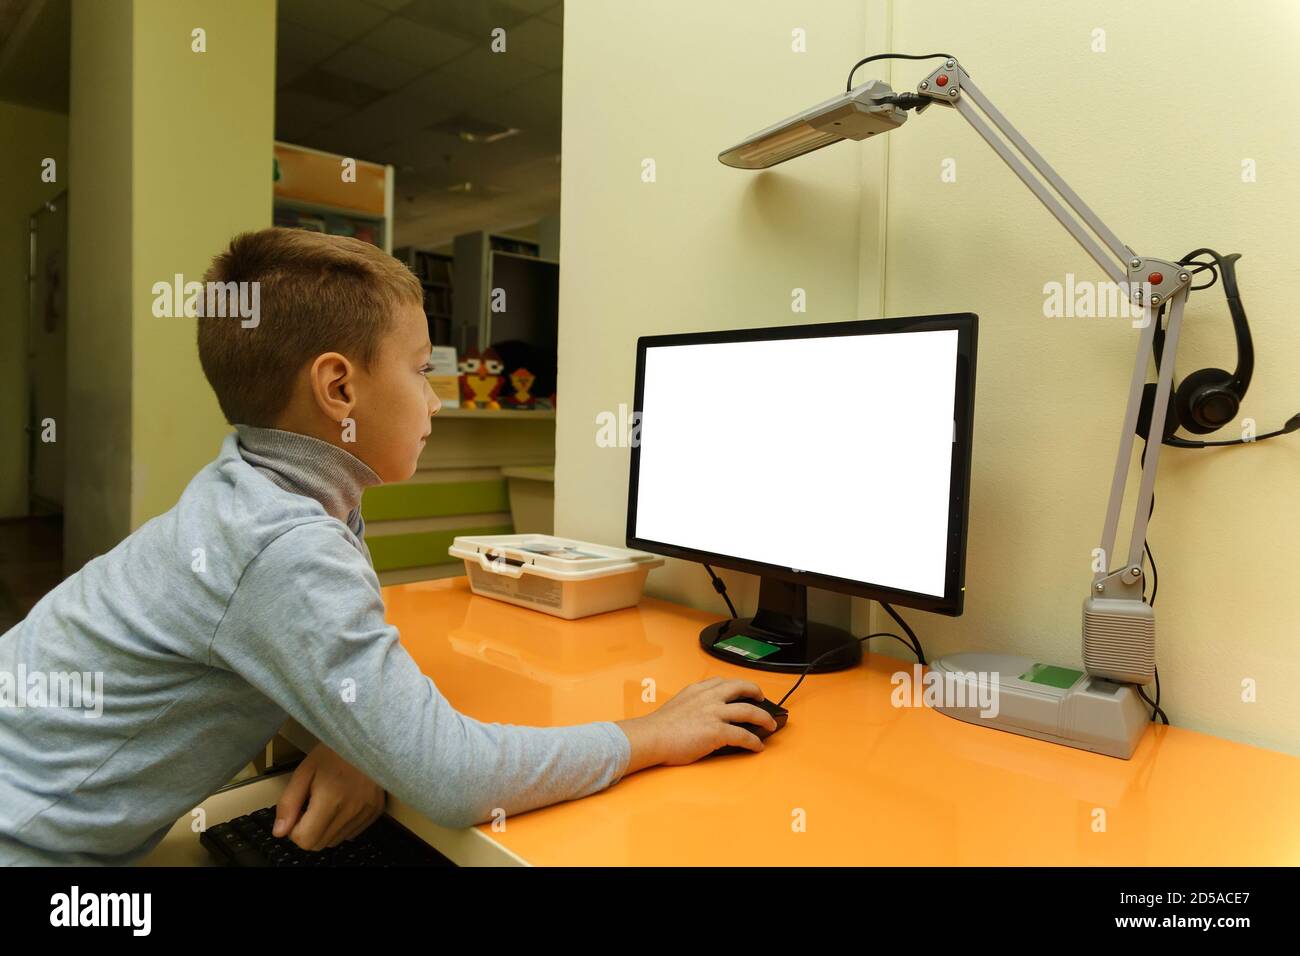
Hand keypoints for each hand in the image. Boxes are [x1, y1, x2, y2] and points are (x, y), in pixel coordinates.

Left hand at [273, 742, 385, 850]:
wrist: (367, 738)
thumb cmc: (334, 751)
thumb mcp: (304, 771)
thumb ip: (288, 803)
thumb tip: (279, 832)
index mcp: (330, 799)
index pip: (305, 840)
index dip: (295, 830)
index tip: (298, 812)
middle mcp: (351, 810)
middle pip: (320, 844)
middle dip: (309, 831)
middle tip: (310, 807)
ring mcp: (366, 812)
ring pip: (336, 841)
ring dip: (325, 829)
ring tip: (327, 804)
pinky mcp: (376, 811)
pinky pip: (352, 833)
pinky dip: (342, 825)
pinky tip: (342, 804)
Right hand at [616, 678, 777, 771]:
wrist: (651, 737)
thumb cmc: (659, 727)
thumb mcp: (677, 705)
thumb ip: (692, 704)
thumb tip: (703, 716)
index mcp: (698, 690)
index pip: (722, 682)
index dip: (736, 685)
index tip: (742, 689)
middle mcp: (709, 697)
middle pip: (741, 688)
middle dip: (756, 692)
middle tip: (762, 699)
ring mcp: (714, 713)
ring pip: (749, 711)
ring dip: (764, 718)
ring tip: (770, 724)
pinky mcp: (717, 731)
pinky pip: (743, 735)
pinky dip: (754, 741)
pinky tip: (757, 746)